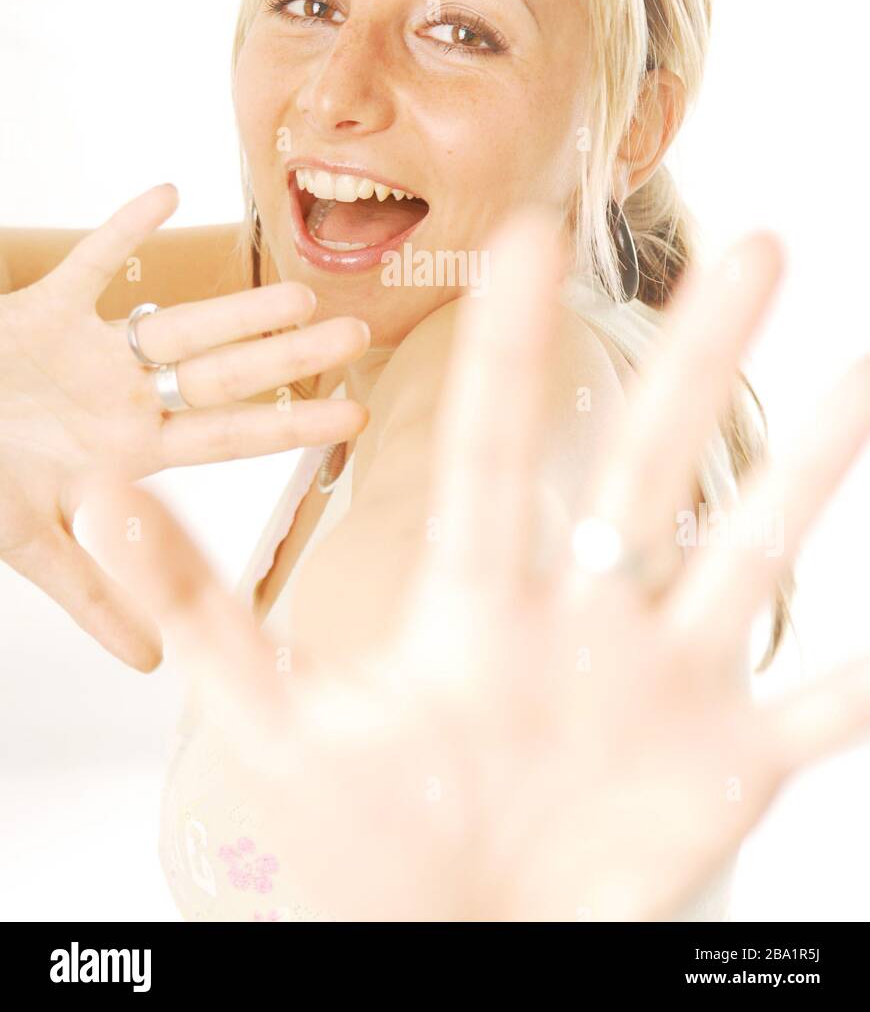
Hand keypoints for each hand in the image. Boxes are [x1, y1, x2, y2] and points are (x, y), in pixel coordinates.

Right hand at [0, 183, 368, 670]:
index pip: (231, 436)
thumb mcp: (29, 547)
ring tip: (299, 289)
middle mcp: (124, 400)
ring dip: (234, 306)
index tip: (358, 417)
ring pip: (176, 323)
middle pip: (223, 375)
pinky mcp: (42, 312)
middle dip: (287, 360)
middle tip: (360, 334)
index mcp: (130, 453)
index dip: (292, 427)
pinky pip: (89, 263)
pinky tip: (167, 191)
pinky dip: (122, 230)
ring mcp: (88, 354)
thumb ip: (91, 597)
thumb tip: (152, 664)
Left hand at [77, 209, 868, 919]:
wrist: (443, 938)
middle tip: (755, 241)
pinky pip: (813, 713)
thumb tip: (102, 492)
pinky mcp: (721, 769)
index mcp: (478, 602)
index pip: (496, 447)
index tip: (530, 234)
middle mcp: (581, 617)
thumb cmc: (354, 846)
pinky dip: (857, 682)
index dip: (514, 346)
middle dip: (700, 356)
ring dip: (807, 467)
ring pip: (747, 554)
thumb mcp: (268, 724)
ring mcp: (658, 686)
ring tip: (861, 371)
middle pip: (650, 462)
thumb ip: (198, 611)